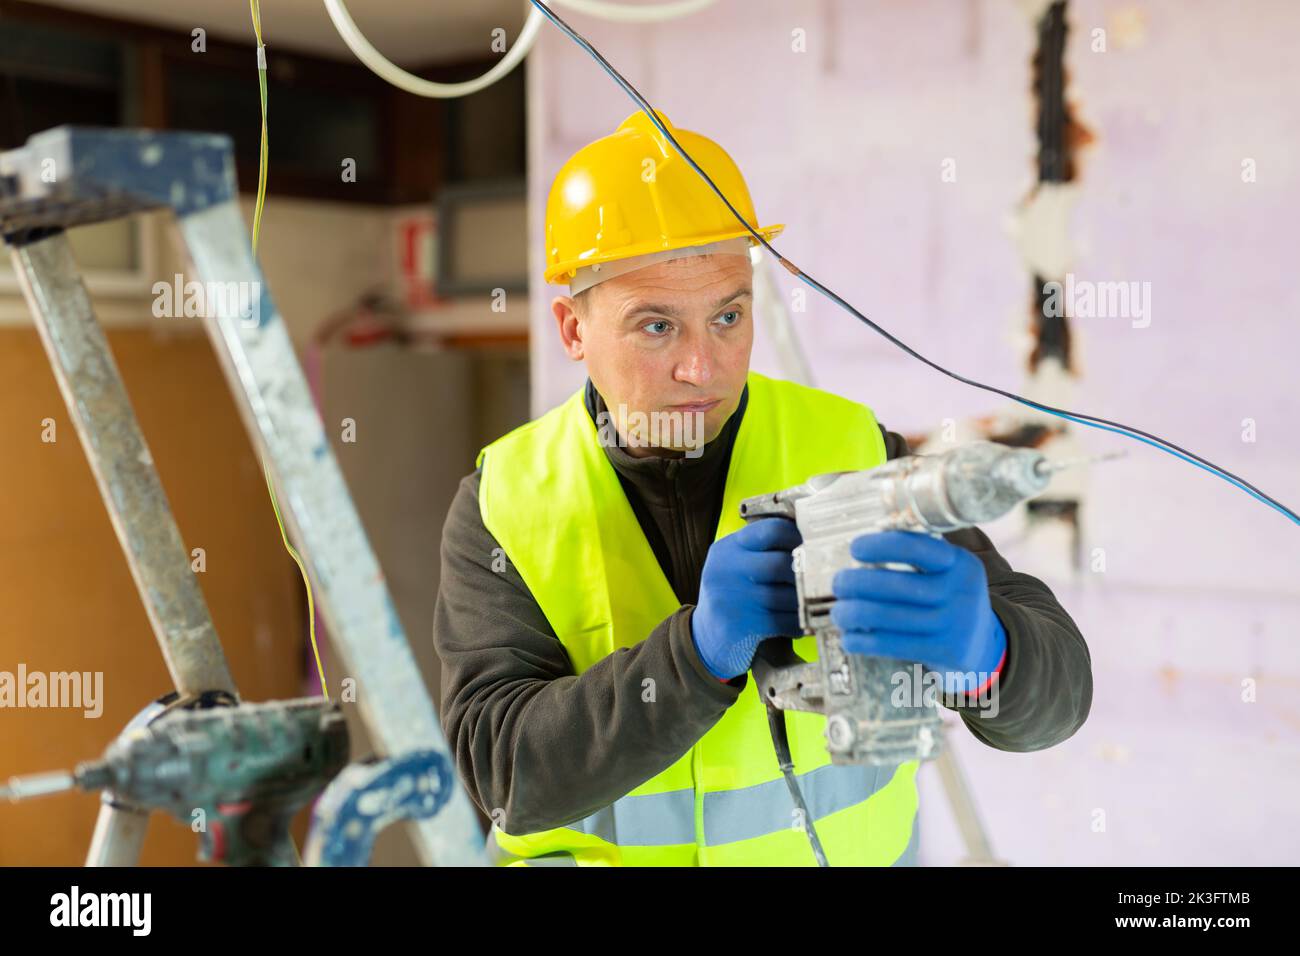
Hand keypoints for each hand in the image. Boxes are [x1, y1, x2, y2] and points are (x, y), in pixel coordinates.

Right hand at [690, 518, 801, 679]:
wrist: (705, 637)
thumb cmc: (733, 595)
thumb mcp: (737, 565)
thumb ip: (764, 551)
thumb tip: (812, 543)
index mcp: (728, 548)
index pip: (771, 530)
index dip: (798, 538)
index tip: (811, 547)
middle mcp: (725, 569)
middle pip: (780, 564)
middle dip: (804, 574)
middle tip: (818, 580)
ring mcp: (731, 599)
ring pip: (786, 596)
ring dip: (803, 602)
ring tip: (809, 602)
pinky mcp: (740, 626)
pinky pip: (784, 622)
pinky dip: (798, 623)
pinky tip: (798, 622)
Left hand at [829, 530, 1006, 694]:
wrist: (982, 644)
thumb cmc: (949, 597)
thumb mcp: (948, 570)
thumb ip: (916, 554)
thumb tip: (861, 545)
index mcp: (960, 562)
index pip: (916, 547)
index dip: (880, 545)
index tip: (855, 548)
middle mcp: (961, 591)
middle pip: (896, 585)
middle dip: (856, 583)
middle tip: (837, 583)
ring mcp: (955, 623)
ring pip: (888, 617)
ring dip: (852, 614)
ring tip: (838, 613)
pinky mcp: (945, 651)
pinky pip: (892, 645)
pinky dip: (862, 641)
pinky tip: (848, 638)